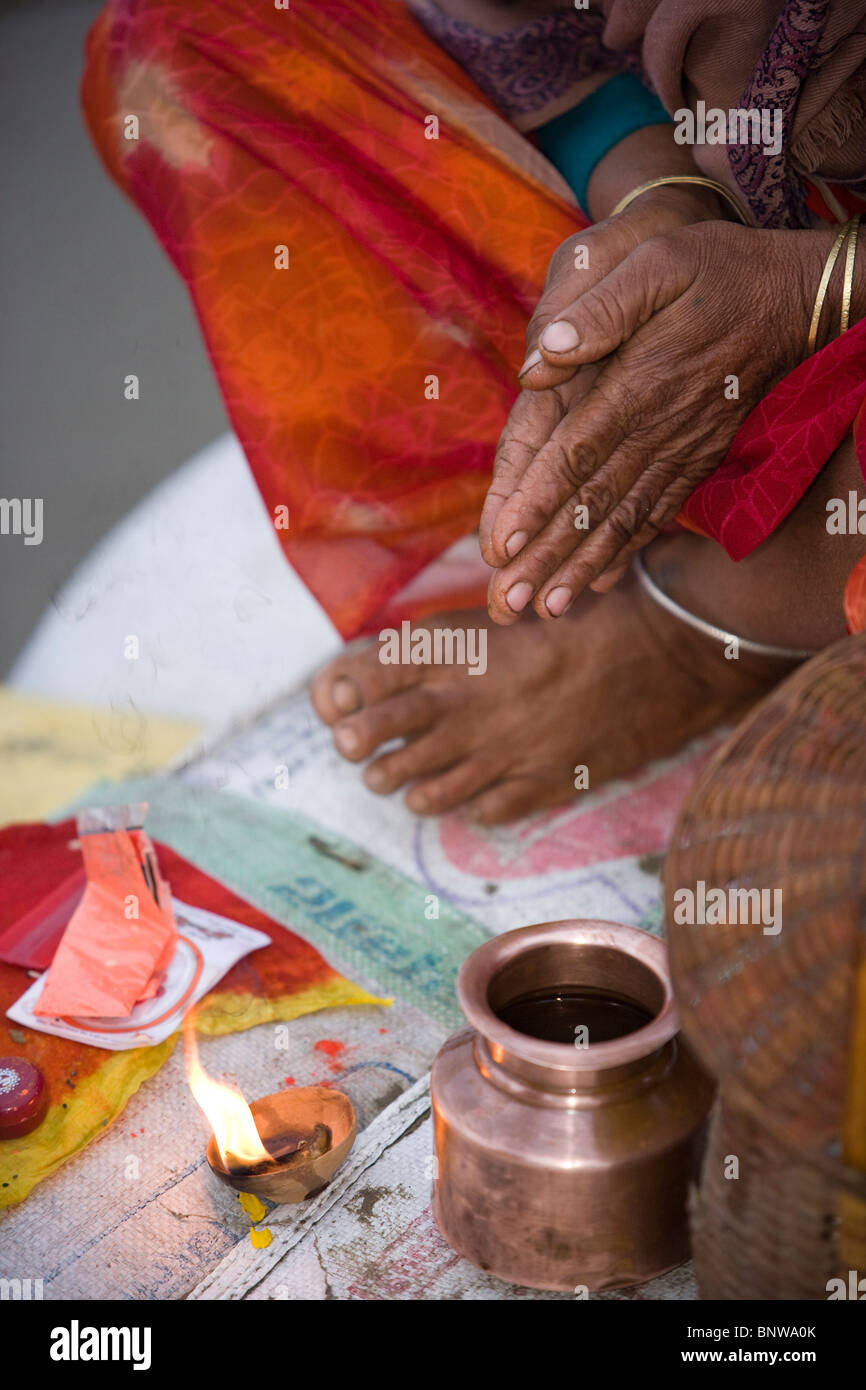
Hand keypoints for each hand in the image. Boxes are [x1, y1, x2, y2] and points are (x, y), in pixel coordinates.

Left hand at [482, 220, 825, 622]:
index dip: (537, 502)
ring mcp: (681, 452)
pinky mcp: (696, 460)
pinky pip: (655, 515)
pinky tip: (598, 582)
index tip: (501, 544)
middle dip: (546, 556)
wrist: (791, 299)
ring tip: (545, 610)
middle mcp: (659, 431)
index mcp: (639, 386)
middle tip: (506, 602)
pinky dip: (625, 551)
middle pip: (591, 504)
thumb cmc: (716, 272)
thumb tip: (542, 355)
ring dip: (580, 568)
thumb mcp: (659, 265)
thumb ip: (602, 308)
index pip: (576, 455)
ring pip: (623, 521)